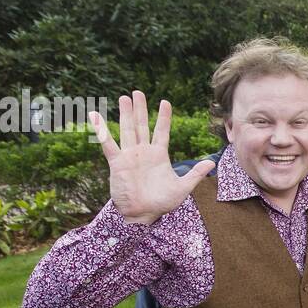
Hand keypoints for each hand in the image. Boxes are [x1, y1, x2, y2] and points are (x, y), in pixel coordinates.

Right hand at [89, 92, 213, 225]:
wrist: (143, 215)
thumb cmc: (161, 203)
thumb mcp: (182, 188)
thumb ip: (195, 174)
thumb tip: (212, 163)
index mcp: (159, 155)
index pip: (161, 132)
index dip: (163, 117)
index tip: (165, 102)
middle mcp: (143, 152)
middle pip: (142, 125)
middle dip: (141, 109)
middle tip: (138, 92)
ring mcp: (130, 156)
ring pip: (127, 130)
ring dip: (126, 114)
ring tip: (125, 97)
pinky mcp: (118, 162)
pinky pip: (108, 144)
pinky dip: (101, 130)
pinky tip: (95, 116)